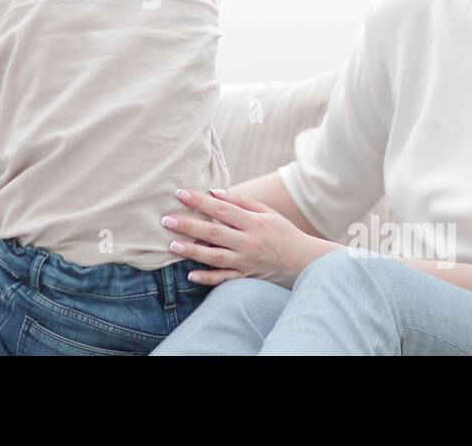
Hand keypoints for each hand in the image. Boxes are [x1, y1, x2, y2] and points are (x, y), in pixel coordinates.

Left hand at [163, 188, 336, 287]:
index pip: (222, 209)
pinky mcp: (246, 277)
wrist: (304, 262)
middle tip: (167, 220)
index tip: (180, 193)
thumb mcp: (267, 213)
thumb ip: (241, 202)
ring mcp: (246, 262)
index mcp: (254, 223)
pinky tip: (191, 275)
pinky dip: (208, 278)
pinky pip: (224, 279)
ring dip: (192, 252)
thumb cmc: (283, 232)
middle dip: (189, 225)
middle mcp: (249, 242)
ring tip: (172, 246)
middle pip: (214, 232)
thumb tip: (214, 192)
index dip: (200, 201)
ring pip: (215, 257)